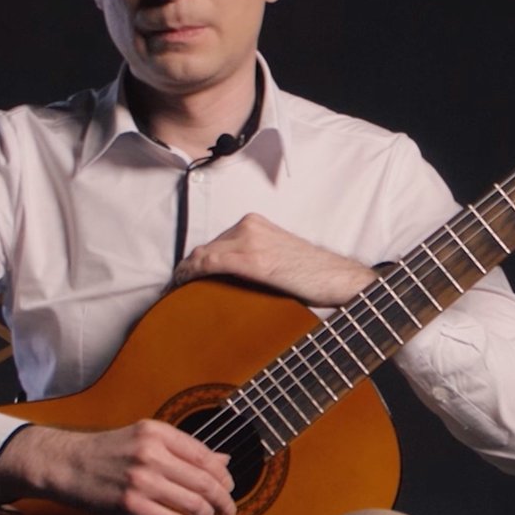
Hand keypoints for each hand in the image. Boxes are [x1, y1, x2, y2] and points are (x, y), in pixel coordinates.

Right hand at [0, 421, 237, 514]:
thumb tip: (224, 461)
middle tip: (229, 508)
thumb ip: (183, 449)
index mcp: (157, 432)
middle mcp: (151, 453)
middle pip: (205, 481)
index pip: (206, 455)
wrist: (65, 464)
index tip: (229, 487)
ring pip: (193, 503)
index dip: (224, 476)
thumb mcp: (145, 438)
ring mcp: (141, 480)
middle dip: (223, 499)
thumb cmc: (107, 452)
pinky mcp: (130, 505)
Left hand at [174, 213, 377, 305]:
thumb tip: (231, 279)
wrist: (338, 279)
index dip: (195, 260)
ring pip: (203, 254)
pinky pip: (210, 263)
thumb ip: (255, 259)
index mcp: (256, 223)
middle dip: (189, 268)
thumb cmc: (313, 275)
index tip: (183, 277)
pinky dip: (191, 274)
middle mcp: (250, 225)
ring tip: (176, 291)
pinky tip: (183, 286)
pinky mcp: (252, 259)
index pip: (216, 241)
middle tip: (176, 287)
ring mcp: (250, 240)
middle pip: (206, 247)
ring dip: (186, 273)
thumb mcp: (278, 258)